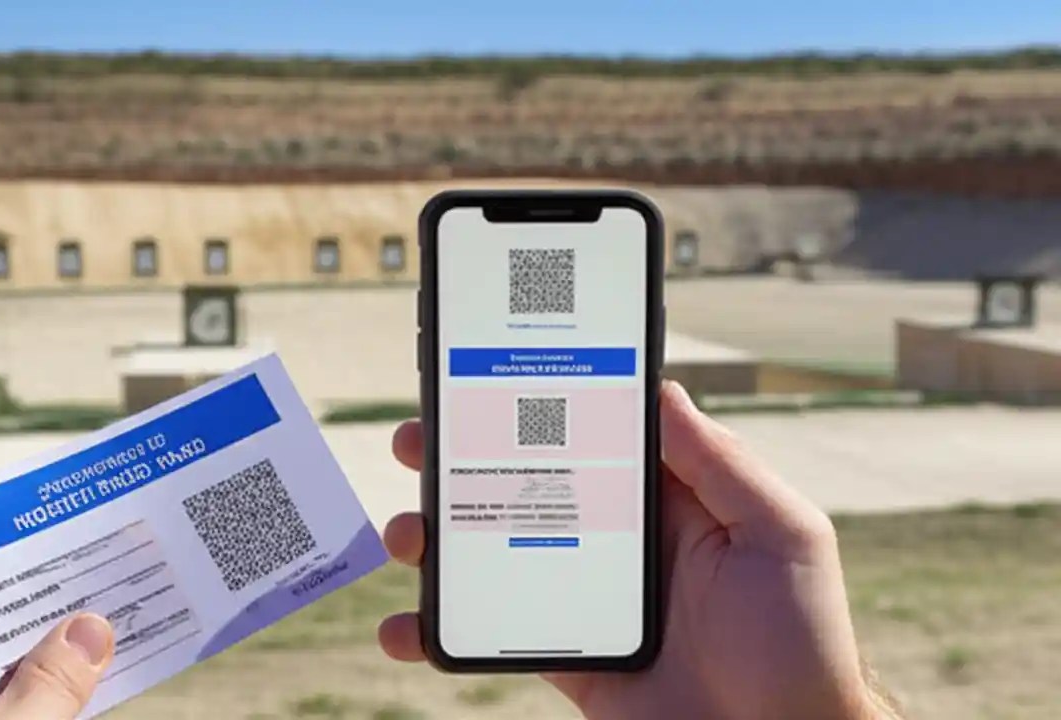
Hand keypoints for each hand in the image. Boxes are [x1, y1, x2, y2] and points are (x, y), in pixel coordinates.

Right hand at [377, 381, 897, 719]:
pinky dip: (438, 631)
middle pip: (523, 481)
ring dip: (436, 536)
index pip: (589, 431)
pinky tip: (405, 627)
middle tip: (417, 438)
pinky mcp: (562, 652)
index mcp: (665, 498)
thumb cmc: (801, 642)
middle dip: (462, 457)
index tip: (480, 372)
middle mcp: (615, 537)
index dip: (534, 400)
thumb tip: (663, 391)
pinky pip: (488, 631)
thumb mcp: (781, 536)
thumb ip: (723, 465)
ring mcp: (581, 594)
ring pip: (491, 550)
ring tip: (406, 532)